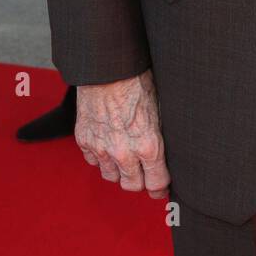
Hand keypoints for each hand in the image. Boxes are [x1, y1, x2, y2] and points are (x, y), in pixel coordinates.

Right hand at [75, 69, 169, 199]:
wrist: (108, 69)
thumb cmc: (138, 83)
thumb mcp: (161, 109)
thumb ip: (161, 137)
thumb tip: (170, 153)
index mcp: (148, 145)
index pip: (156, 183)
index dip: (161, 187)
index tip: (162, 187)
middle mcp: (124, 152)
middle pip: (132, 186)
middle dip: (141, 182)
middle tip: (145, 174)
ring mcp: (101, 149)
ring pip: (112, 178)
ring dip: (120, 172)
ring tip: (127, 159)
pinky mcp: (85, 142)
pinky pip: (95, 162)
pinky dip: (102, 159)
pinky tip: (110, 146)